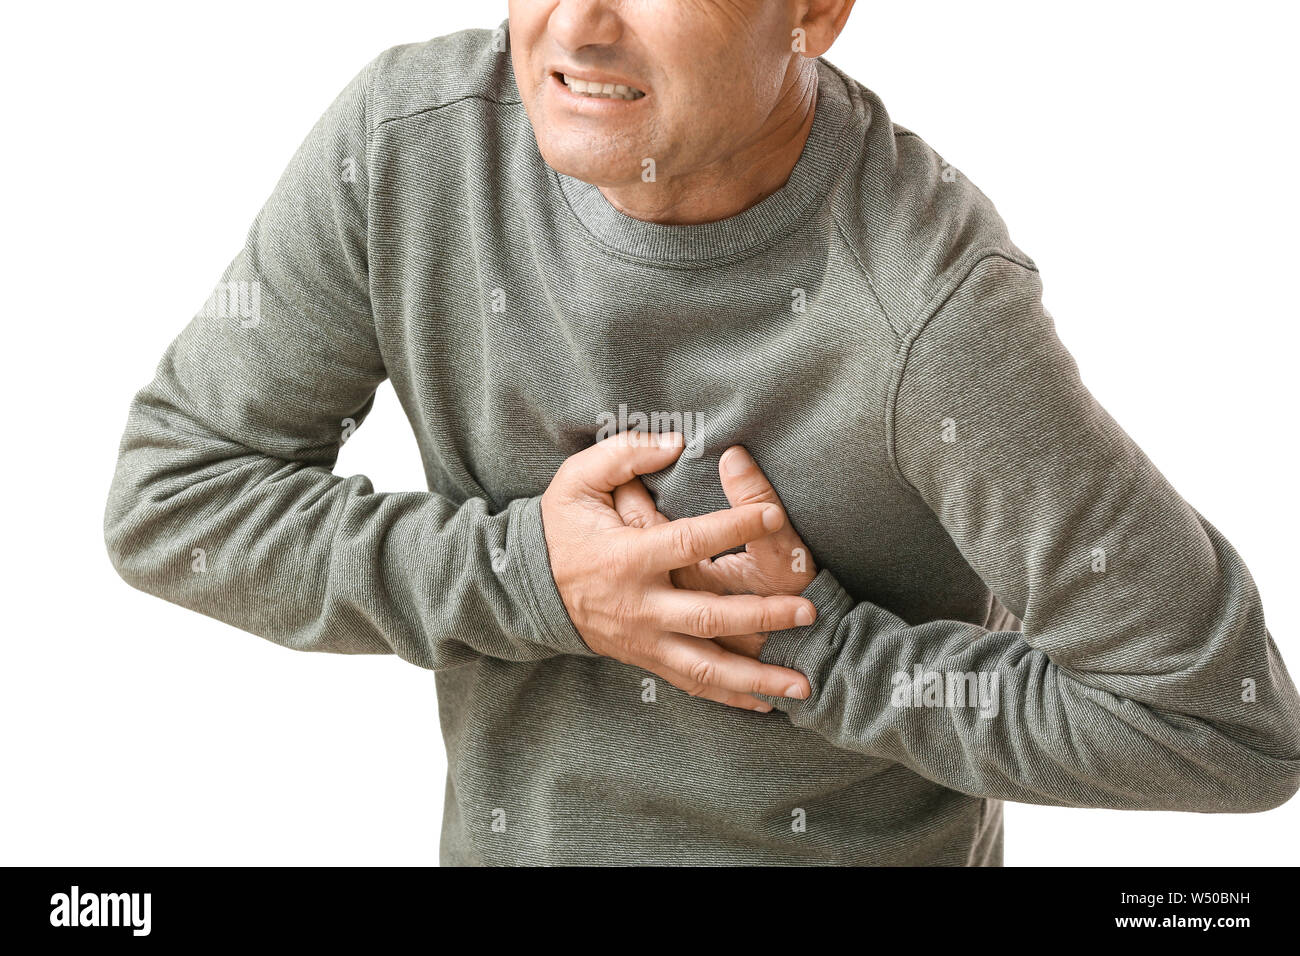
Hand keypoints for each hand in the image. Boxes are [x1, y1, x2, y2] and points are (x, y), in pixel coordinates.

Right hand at [541, 432, 813, 710]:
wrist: (528, 589)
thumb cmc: (560, 529)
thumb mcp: (577, 481)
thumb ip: (625, 455)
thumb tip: (676, 442)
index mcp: (628, 558)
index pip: (690, 541)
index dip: (734, 527)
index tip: (774, 513)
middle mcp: (641, 606)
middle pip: (710, 616)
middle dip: (762, 615)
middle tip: (808, 608)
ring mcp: (645, 640)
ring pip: (708, 666)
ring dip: (758, 677)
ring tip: (802, 683)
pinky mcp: (648, 659)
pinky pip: (694, 684)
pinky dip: (732, 698)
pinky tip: (769, 705)